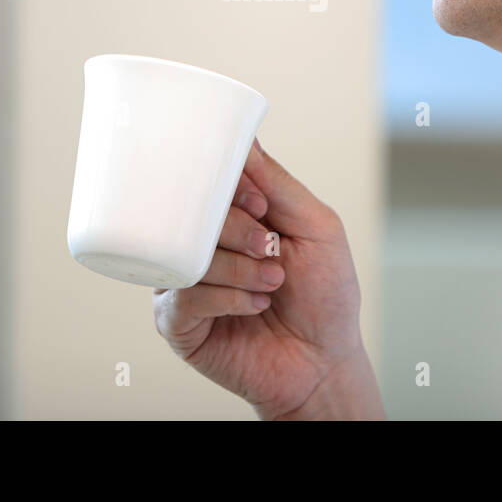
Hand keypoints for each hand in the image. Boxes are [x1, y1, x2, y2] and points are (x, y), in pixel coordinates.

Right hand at [152, 137, 383, 418]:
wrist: (324, 362)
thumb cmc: (323, 295)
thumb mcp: (317, 227)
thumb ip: (280, 184)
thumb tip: (245, 140)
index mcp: (229, 215)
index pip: (208, 178)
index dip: (230, 184)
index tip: (260, 205)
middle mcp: (202, 243)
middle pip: (191, 213)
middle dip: (238, 229)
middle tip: (270, 247)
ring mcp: (184, 281)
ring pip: (188, 254)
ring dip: (239, 268)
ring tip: (272, 283)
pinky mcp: (177, 322)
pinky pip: (184, 297)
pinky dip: (227, 298)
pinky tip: (254, 305)